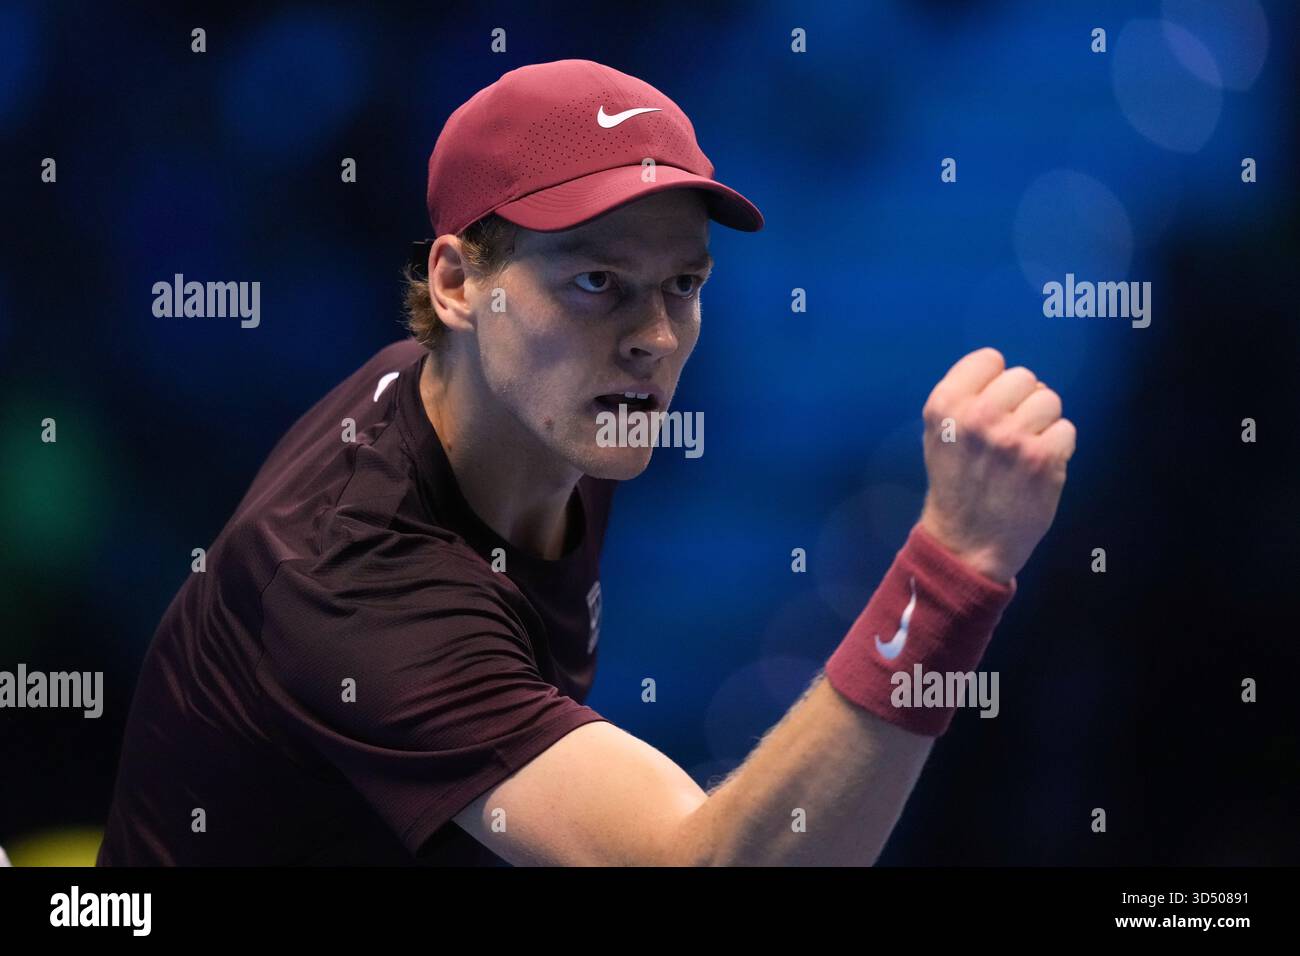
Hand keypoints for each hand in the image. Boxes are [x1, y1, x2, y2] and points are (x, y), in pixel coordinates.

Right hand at [918, 347, 1075, 582]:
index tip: (991, 407)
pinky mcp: (1042, 459)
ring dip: (1043, 423)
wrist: (966, 543)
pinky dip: (1058, 448)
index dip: (995, 382)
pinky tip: (1038, 467)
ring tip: (1024, 450)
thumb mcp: (938, 435)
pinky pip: (1066, 430)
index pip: (989, 359)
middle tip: (1010, 433)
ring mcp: (1010, 437)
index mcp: (944, 405)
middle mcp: (976, 416)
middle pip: (1024, 377)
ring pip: (1050, 399)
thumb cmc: (956, 485)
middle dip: (1022, 402)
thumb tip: (1005, 374)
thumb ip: (963, 399)